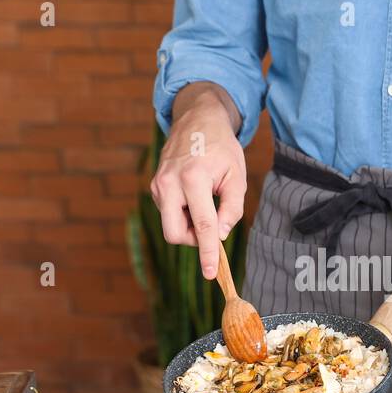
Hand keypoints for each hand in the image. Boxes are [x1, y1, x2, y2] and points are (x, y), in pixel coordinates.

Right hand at [151, 82, 246, 279]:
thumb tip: (220, 235)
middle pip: (175, 233)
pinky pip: (168, 212)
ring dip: (189, 224)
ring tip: (205, 202)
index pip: (202, 225)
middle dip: (193, 240)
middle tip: (211, 228)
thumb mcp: (237, 175)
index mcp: (193, 178)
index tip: (211, 273)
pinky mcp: (155, 186)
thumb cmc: (221, 148)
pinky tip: (194, 196)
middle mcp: (169, 183)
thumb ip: (232, 208)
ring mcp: (158, 184)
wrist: (196, 120)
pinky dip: (183, 213)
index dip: (207, 252)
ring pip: (171, 224)